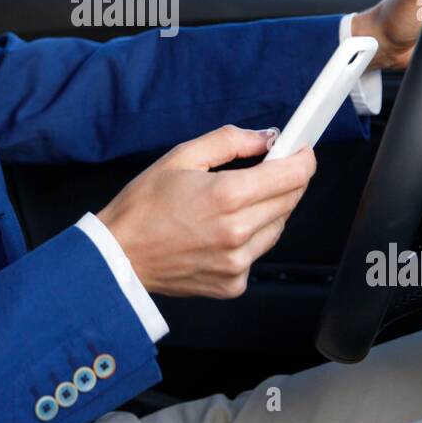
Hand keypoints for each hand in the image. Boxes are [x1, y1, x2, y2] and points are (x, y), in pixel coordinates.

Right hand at [96, 125, 315, 298]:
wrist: (118, 256)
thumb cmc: (143, 207)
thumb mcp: (182, 157)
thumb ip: (230, 141)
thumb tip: (266, 138)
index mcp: (227, 196)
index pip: (293, 175)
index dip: (303, 158)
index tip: (301, 150)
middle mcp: (238, 233)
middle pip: (291, 199)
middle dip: (284, 180)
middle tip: (265, 169)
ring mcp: (237, 262)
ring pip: (278, 227)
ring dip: (267, 210)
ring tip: (231, 204)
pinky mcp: (232, 284)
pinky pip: (257, 253)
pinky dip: (248, 239)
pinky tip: (220, 231)